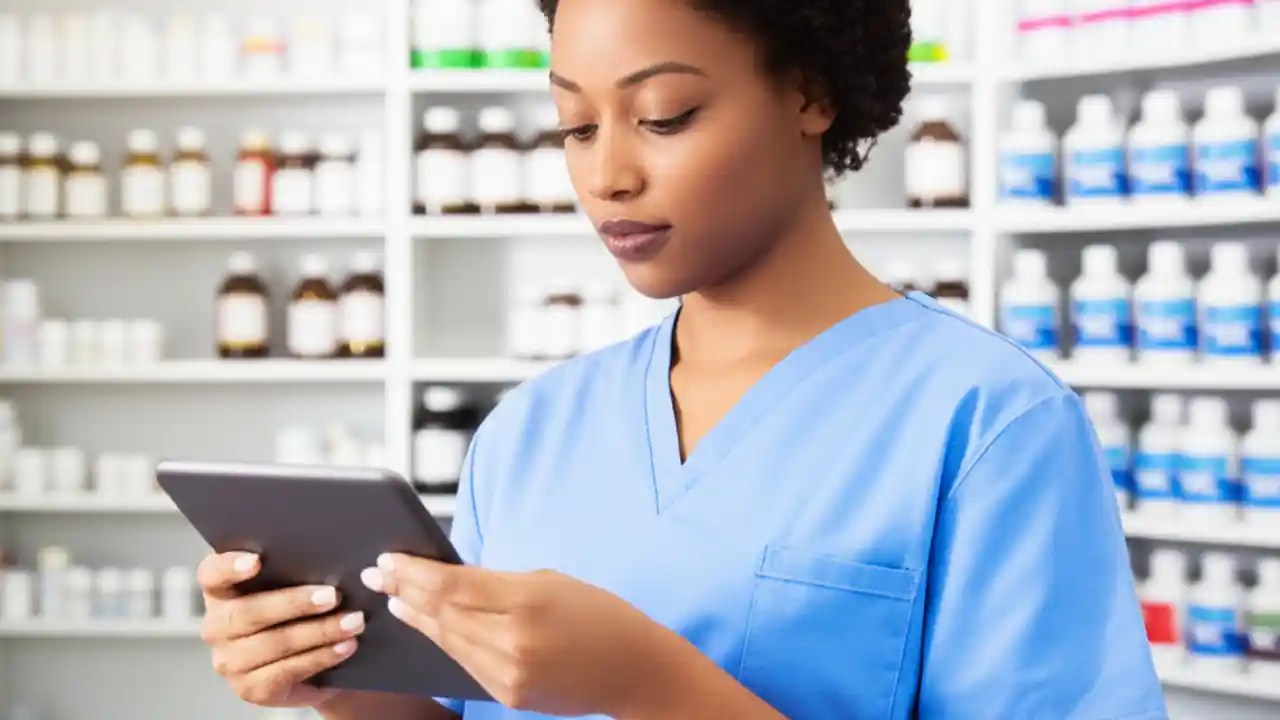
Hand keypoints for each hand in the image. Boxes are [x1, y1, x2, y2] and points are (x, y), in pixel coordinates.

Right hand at [197, 552, 366, 708]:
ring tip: (353, 621)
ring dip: (319, 631)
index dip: (229, 567)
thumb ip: (301, 566)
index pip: (212, 573)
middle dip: (293, 602)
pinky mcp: (250, 688)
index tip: (256, 561)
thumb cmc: (305, 608)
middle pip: (247, 612)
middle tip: (333, 595)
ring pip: (272, 643)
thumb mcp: (298, 583)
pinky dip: (320, 656)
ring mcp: (230, 660)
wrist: (319, 659)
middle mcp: (217, 625)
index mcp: (222, 589)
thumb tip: (336, 557)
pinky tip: (345, 646)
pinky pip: (286, 671)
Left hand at [362, 555, 680, 717]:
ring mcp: (510, 673)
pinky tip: (429, 626)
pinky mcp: (509, 694)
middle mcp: (514, 641)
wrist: (633, 669)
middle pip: (443, 613)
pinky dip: (444, 641)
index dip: (413, 572)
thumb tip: (445, 577)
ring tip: (394, 599)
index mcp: (528, 600)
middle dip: (405, 591)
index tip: (388, 559)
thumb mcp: (550, 581)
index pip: (452, 585)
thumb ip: (496, 581)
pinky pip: (465, 663)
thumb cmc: (597, 614)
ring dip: (418, 618)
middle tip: (377, 574)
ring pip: (448, 640)